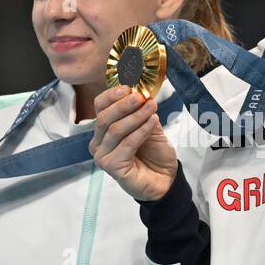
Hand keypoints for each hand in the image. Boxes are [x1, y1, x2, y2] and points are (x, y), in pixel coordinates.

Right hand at [90, 85, 177, 201]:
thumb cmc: (154, 153)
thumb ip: (143, 111)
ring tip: (152, 107)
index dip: (113, 94)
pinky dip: (141, 131)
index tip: (130, 86)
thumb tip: (141, 92)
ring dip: (136, 116)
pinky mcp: (111, 167)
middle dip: (124, 104)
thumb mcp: (150, 125)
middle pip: (104, 117)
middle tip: (141, 96)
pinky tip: (153, 122)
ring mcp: (103, 156)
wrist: (165, 178)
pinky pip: (126, 144)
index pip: (100, 106)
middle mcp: (98, 143)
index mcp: (103, 130)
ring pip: (115, 130)